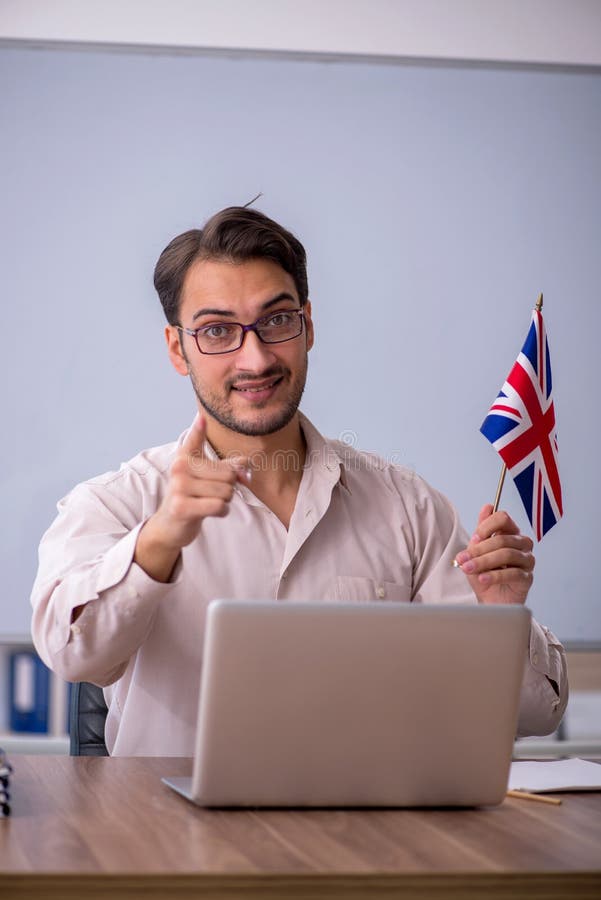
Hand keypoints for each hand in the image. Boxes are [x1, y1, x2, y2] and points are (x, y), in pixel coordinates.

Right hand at [134, 412, 249, 580]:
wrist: (170, 524)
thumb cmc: (194, 496)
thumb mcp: (208, 477)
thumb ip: (230, 467)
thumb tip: (246, 469)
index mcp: (185, 456)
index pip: (195, 437)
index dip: (199, 427)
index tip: (201, 417)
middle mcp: (179, 467)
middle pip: (229, 474)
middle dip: (229, 487)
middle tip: (213, 493)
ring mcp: (179, 487)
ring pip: (226, 491)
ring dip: (225, 501)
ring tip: (209, 502)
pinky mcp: (182, 506)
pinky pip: (219, 506)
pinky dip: (222, 511)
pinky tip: (210, 511)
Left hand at [455, 504, 534, 604]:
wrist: (489, 599)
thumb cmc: (484, 574)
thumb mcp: (476, 551)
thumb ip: (481, 531)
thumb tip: (488, 507)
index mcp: (510, 533)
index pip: (503, 518)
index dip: (486, 526)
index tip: (473, 539)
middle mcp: (522, 544)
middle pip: (502, 539)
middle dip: (478, 549)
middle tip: (463, 559)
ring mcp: (527, 561)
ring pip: (506, 554)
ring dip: (483, 562)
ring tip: (468, 569)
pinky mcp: (527, 578)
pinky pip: (513, 573)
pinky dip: (494, 576)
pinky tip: (482, 578)